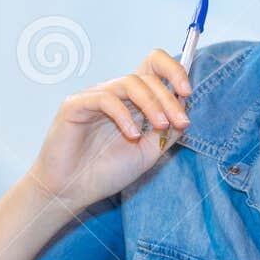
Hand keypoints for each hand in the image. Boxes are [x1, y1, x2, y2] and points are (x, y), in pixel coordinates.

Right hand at [27, 49, 191, 212]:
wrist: (72, 192)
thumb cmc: (106, 171)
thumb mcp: (148, 152)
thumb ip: (167, 131)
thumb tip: (186, 109)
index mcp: (133, 101)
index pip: (154, 67)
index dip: (174, 71)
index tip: (187, 92)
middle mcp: (115, 94)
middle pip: (147, 76)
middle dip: (169, 98)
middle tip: (180, 122)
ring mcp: (94, 97)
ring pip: (130, 83)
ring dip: (152, 104)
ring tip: (161, 126)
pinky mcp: (75, 105)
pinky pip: (105, 99)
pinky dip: (124, 115)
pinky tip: (132, 135)